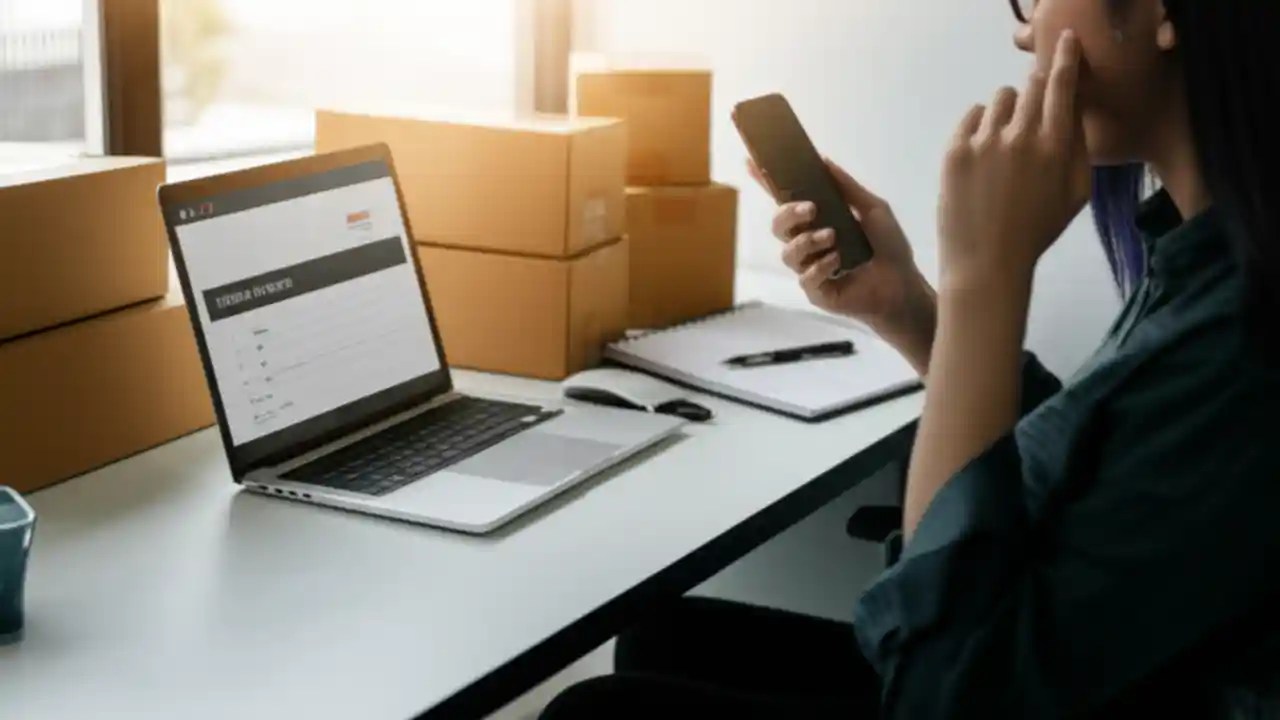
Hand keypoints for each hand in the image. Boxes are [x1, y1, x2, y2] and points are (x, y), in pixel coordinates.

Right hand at [749, 158, 936, 374]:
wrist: (903, 284)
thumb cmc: (889, 247)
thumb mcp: (873, 209)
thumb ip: (847, 188)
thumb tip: (824, 160)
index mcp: (818, 221)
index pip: (785, 200)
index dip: (765, 183)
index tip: (750, 162)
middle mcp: (808, 242)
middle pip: (778, 225)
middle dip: (788, 214)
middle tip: (811, 209)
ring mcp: (808, 268)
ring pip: (787, 252)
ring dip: (807, 241)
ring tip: (832, 237)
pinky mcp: (815, 291)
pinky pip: (805, 277)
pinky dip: (821, 266)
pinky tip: (838, 263)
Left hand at [938, 30, 1091, 290]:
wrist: (987, 262)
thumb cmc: (1036, 231)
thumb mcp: (1075, 193)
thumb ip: (1077, 146)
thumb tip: (1071, 108)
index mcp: (1055, 146)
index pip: (1062, 86)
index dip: (1066, 59)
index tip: (1065, 42)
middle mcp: (1020, 136)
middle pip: (1030, 86)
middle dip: (1035, 93)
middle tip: (1031, 118)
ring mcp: (984, 141)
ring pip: (1000, 99)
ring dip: (1007, 111)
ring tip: (1005, 145)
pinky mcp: (955, 150)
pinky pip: (972, 116)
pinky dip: (980, 125)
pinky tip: (984, 151)